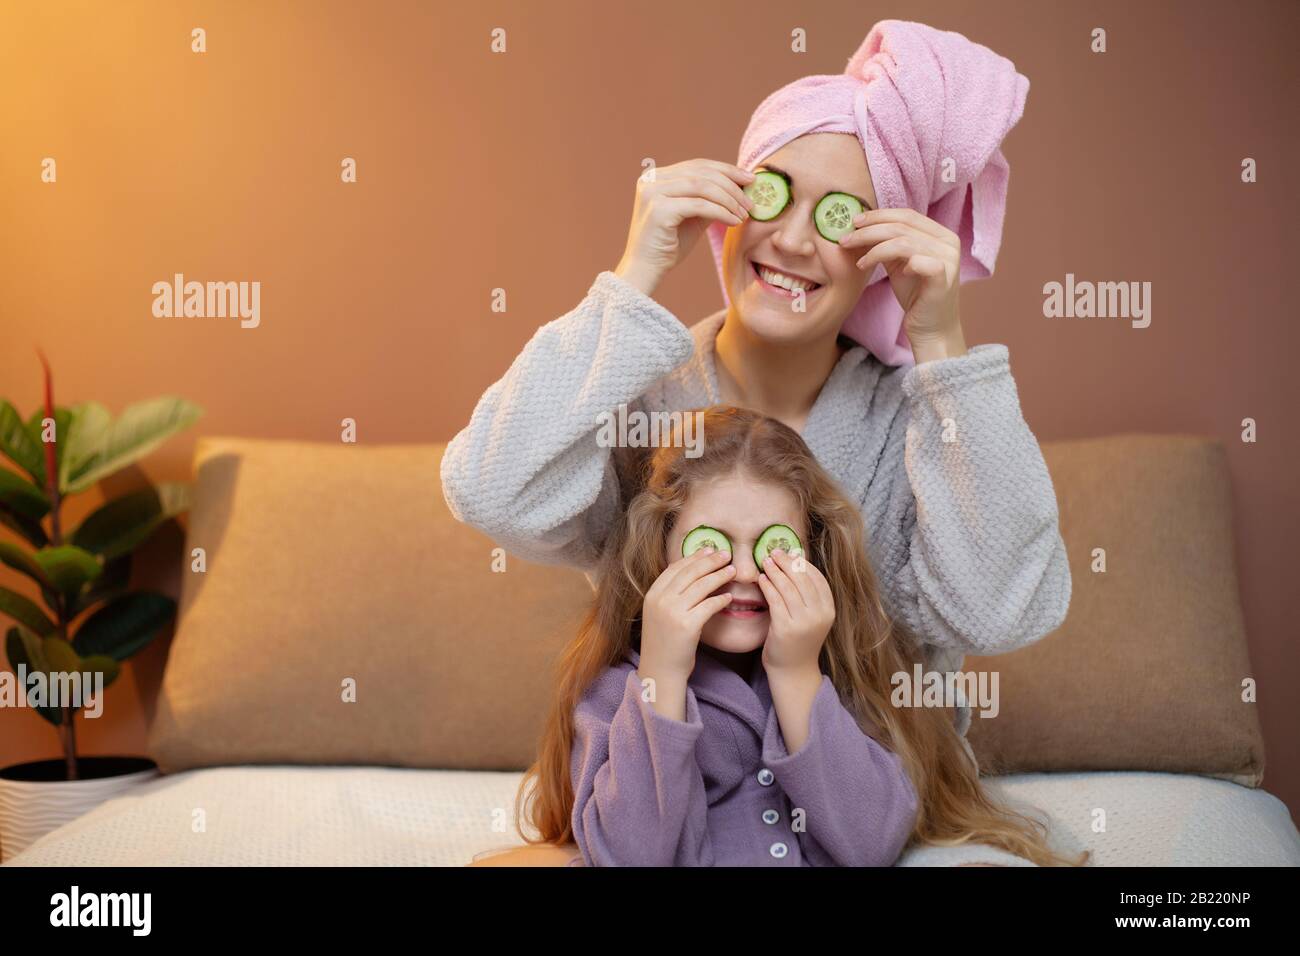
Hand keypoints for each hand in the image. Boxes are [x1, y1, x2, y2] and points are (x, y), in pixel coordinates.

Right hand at [614, 159, 755, 296]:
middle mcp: (652, 179)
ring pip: (703, 186)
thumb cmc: (669, 246)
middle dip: (732, 184)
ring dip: (729, 199)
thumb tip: (741, 186)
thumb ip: (710, 199)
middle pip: (702, 172)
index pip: (698, 165)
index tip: (750, 179)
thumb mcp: (693, 216)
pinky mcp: (658, 209)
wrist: (645, 271)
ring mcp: (653, 192)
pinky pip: (699, 205)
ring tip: (745, 213)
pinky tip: (734, 221)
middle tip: (751, 200)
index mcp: (657, 176)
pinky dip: (721, 212)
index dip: (727, 170)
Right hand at [639, 545, 735, 680]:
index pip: (675, 568)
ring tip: (732, 571)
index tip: (709, 550)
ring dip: (719, 575)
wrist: (660, 670)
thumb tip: (690, 572)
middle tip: (726, 554)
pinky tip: (728, 597)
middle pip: (690, 572)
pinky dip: (720, 599)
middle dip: (710, 561)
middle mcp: (660, 600)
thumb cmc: (663, 642)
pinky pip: (709, 605)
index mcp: (652, 594)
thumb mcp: (658, 613)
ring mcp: (672, 612)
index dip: (693, 557)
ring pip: (701, 586)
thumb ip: (669, 594)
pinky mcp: (687, 626)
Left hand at [757, 548, 834, 674]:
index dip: (802, 562)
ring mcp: (803, 622)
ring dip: (775, 571)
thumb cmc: (799, 640)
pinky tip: (762, 579)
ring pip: (787, 587)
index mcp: (829, 610)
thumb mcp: (812, 617)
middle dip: (786, 562)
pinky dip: (768, 586)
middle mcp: (819, 615)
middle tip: (773, 552)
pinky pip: (775, 599)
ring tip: (765, 561)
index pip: (817, 578)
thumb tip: (795, 562)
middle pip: (802, 579)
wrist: (793, 671)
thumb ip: (807, 595)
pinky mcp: (785, 628)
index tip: (790, 552)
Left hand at [836, 207, 961, 342]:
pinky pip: (916, 261)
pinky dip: (893, 262)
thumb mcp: (899, 264)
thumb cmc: (915, 295)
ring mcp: (949, 260)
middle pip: (902, 226)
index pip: (907, 215)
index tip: (854, 221)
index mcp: (941, 235)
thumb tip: (861, 226)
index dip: (879, 215)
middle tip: (845, 240)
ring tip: (859, 262)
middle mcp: (949, 243)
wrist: (930, 329)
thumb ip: (888, 244)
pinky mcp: (943, 279)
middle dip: (869, 231)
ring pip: (904, 242)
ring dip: (874, 250)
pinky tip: (880, 271)